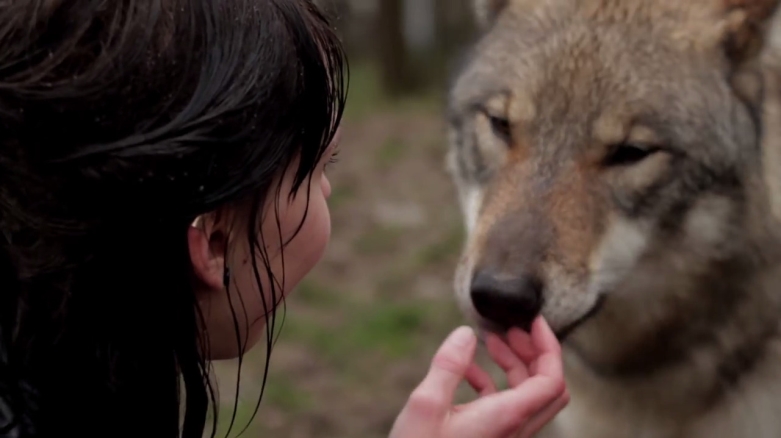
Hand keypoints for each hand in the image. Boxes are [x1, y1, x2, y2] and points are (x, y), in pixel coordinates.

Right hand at [389, 317, 567, 437]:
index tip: (534, 321)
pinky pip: (505, 408)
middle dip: (534, 352)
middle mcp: (514, 431)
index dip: (550, 346)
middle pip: (548, 387)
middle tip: (512, 329)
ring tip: (490, 341)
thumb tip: (466, 333)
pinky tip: (467, 372)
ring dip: (515, 365)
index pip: (552, 380)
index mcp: (506, 418)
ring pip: (529, 397)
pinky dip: (493, 383)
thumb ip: (448, 366)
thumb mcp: (425, 406)